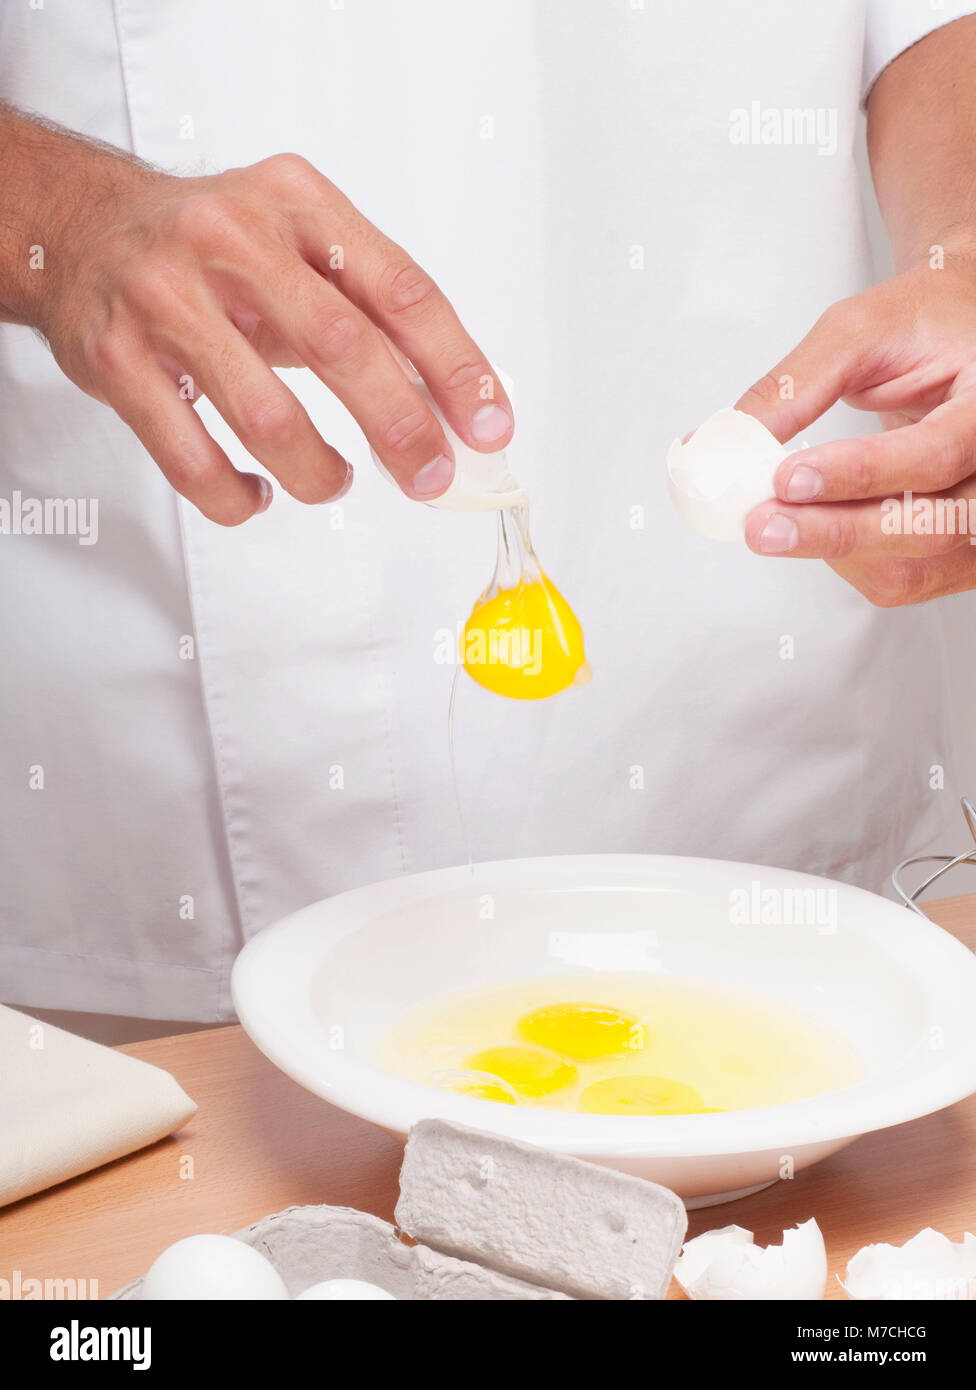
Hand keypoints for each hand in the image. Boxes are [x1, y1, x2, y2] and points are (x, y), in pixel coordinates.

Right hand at [7, 115, 511, 523]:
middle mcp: (231, 238)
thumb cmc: (212, 248)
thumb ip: (370, 312)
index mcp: (297, 202)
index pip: (400, 289)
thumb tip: (450, 402)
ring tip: (335, 481)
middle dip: (400, 426)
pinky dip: (237, 496)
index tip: (487, 424)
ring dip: (318, 470)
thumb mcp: (298, 246)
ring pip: (266, 414)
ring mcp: (167, 297)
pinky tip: (259, 493)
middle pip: (342, 345)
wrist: (82, 228)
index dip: (455, 366)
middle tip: (431, 475)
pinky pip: (192, 457)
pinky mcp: (117, 360)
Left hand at [736, 251, 975, 605]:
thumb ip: (797, 386)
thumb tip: (726, 443)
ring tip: (779, 521)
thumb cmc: (923, 324)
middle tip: (762, 524)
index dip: (861, 473)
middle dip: (837, 531)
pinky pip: (908, 581)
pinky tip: (817, 526)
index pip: (938, 453)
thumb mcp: (858, 331)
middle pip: (932, 526)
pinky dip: (850, 563)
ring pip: (915, 567)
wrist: (960, 333)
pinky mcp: (962, 548)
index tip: (788, 477)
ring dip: (836, 552)